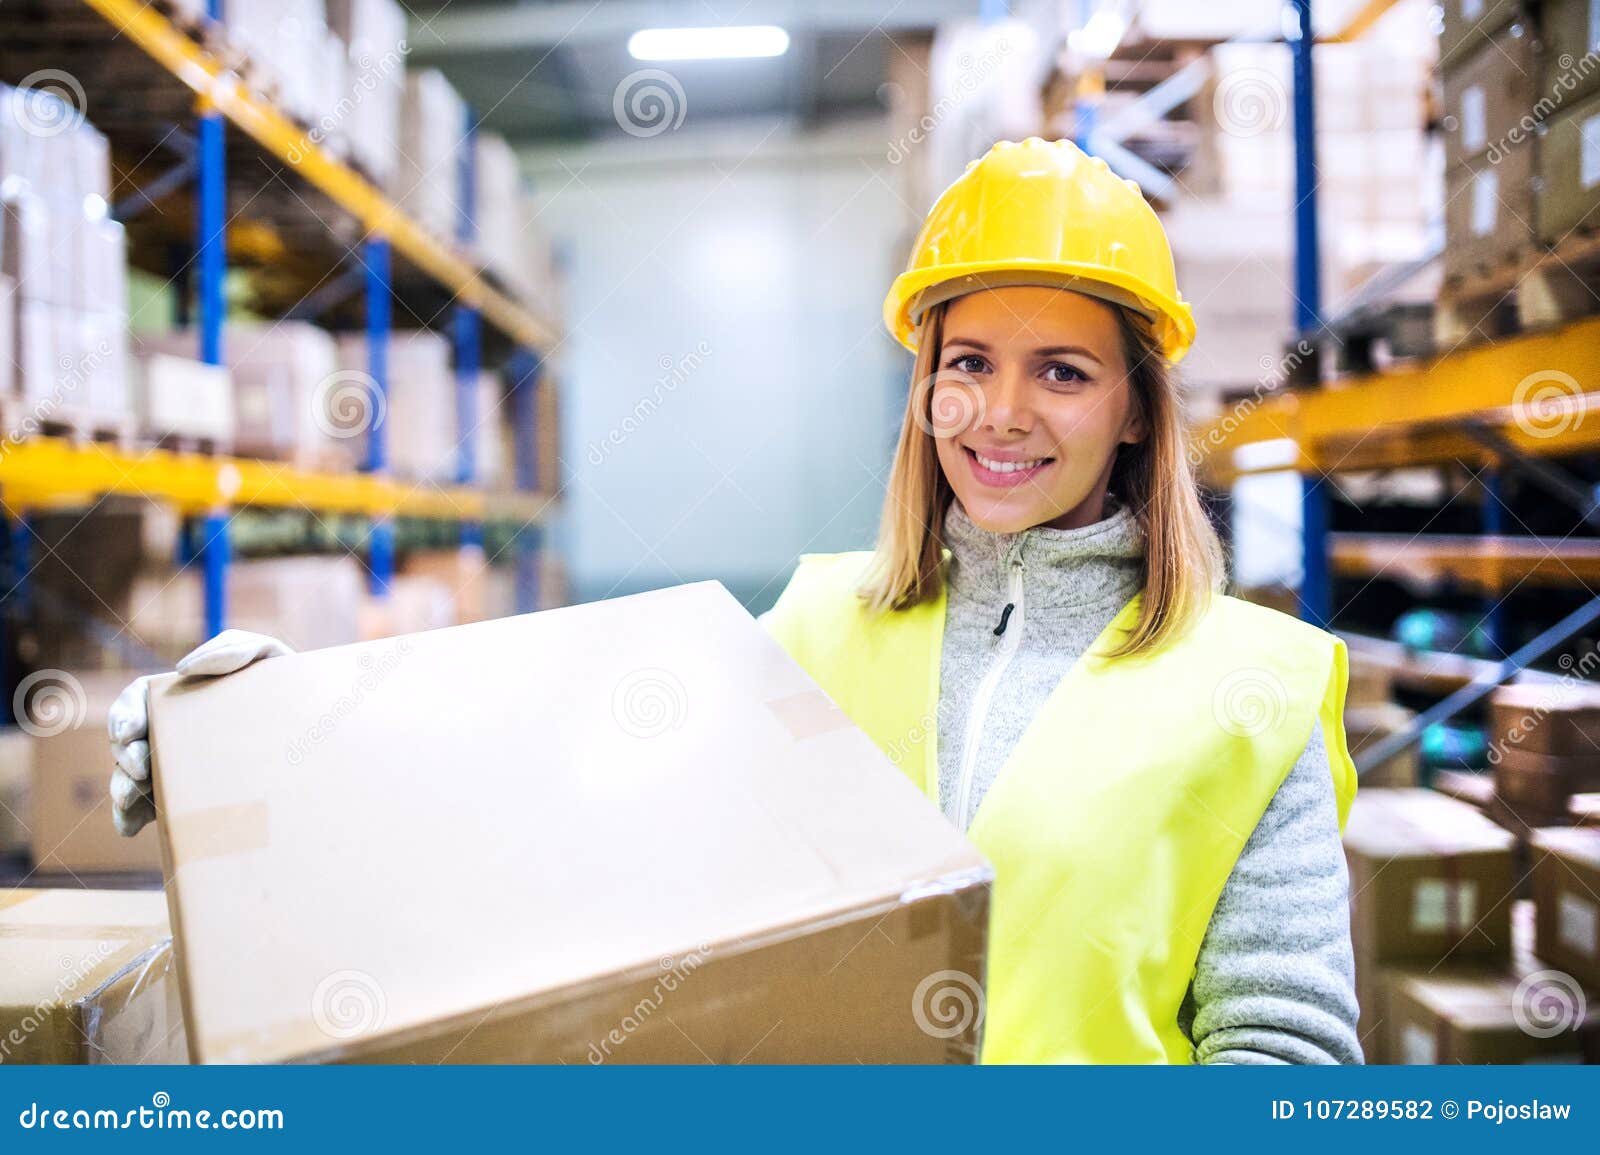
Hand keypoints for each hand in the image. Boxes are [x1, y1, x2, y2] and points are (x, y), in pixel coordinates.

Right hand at [107, 630, 293, 835]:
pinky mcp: (185, 798)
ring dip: (122, 787)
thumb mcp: (267, 658)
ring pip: (130, 778)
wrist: (318, 735)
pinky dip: (130, 817)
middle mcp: (172, 733)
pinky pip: (146, 811)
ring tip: (130, 797)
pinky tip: (129, 826)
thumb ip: (235, 648)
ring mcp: (176, 767)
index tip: (128, 731)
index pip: (138, 702)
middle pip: (127, 742)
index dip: (124, 715)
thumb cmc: (287, 689)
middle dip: (123, 755)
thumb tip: (183, 668)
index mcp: (182, 699)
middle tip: (140, 767)